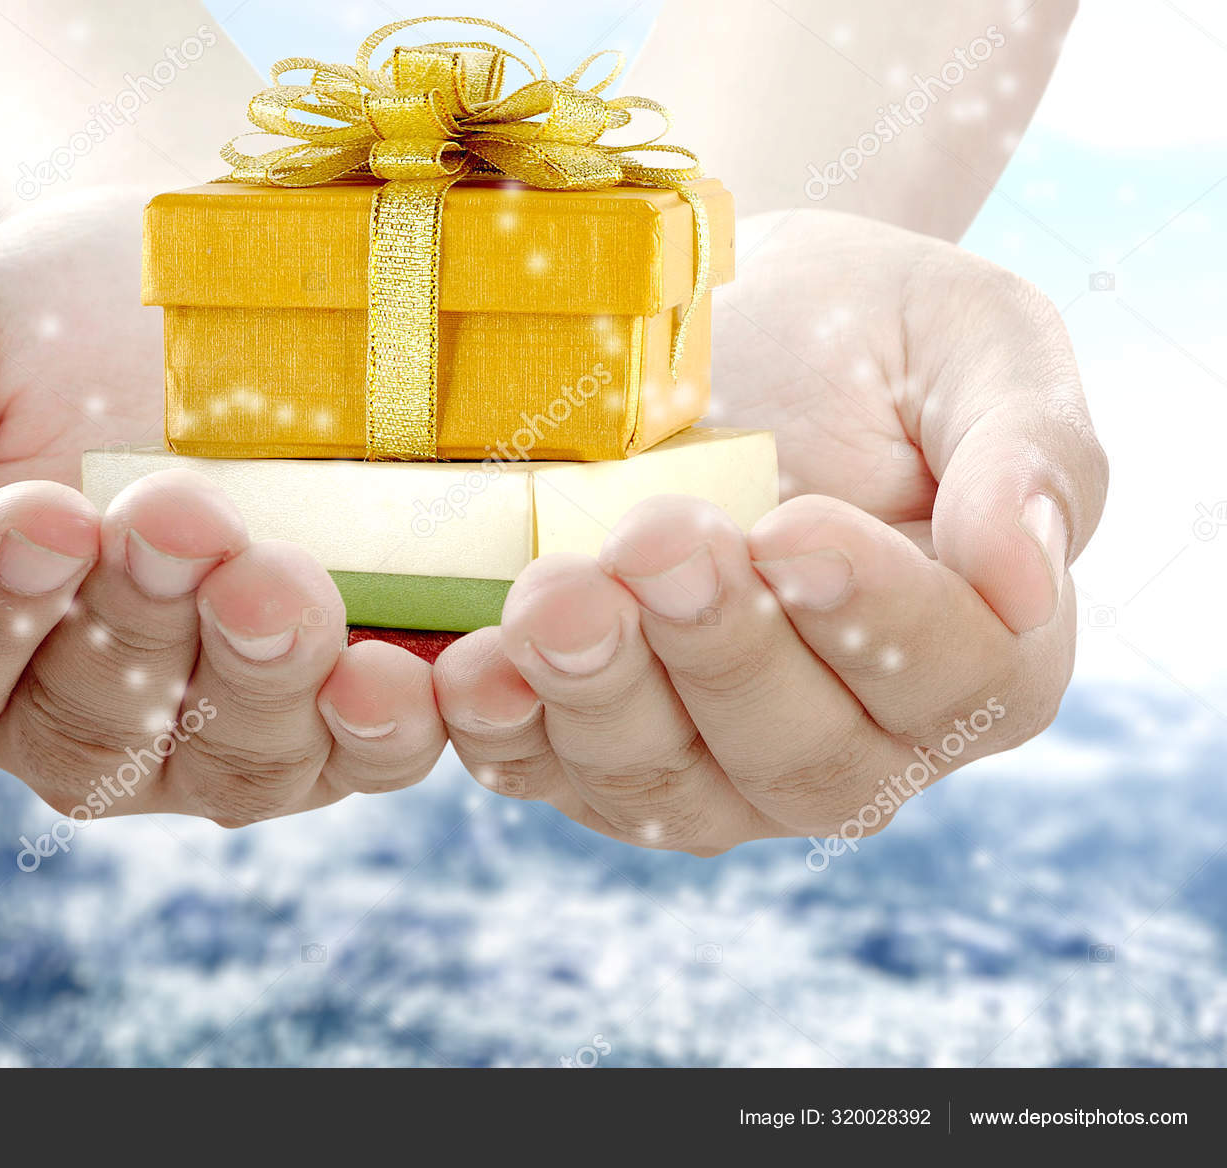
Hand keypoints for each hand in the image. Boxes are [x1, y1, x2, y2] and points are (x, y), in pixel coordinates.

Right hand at [0, 188, 444, 823]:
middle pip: (93, 733)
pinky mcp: (341, 697)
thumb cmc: (45, 322)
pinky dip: (386, 729)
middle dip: (138, 628)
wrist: (212, 277)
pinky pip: (363, 753)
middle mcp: (82, 711)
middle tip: (182, 513)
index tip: (46, 514)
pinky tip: (401, 674)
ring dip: (259, 683)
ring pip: (232, 765)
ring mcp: (219, 720)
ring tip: (284, 580)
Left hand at [433, 209, 1107, 853]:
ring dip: (600, 701)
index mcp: (978, 655)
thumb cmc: (870, 334)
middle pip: (801, 756)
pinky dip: (505, 734)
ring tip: (549, 599)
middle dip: (718, 652)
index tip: (795, 526)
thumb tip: (1028, 574)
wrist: (726, 332)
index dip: (876, 620)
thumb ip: (1030, 452)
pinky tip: (466, 670)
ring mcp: (718, 761)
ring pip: (668, 787)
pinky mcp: (595, 743)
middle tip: (652, 542)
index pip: (952, 681)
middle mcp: (853, 739)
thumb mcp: (978, 344)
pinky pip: (549, 773)